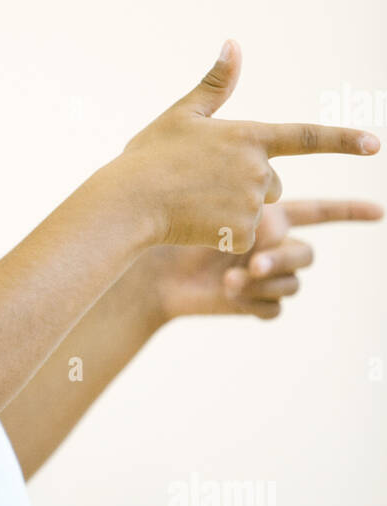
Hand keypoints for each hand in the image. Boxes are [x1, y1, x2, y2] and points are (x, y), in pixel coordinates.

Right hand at [116, 39, 379, 251]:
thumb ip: (216, 84)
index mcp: (249, 136)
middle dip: (245, 184)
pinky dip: (220, 234)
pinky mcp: (241, 233)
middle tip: (201, 182)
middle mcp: (258, 169)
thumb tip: (233, 43)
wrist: (129, 203)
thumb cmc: (150, 157)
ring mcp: (251, 203)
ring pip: (255, 209)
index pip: (308, 137)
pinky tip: (194, 225)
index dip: (343, 140)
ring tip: (193, 202)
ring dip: (230, 209)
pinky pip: (241, 236)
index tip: (375, 144)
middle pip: (271, 181)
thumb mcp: (182, 115)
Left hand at [147, 199, 383, 321]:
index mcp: (269, 214)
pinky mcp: (249, 304)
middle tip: (252, 260)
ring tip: (231, 278)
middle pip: (307, 251)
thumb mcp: (209, 196)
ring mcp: (262, 277)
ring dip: (266, 281)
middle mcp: (272, 246)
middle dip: (284, 256)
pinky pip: (274, 309)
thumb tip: (272, 220)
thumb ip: (244, 197)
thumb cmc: (169, 222)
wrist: (144, 263)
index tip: (381, 211)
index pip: (321, 211)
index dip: (352, 212)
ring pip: (293, 282)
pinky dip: (255, 302)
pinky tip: (228, 293)